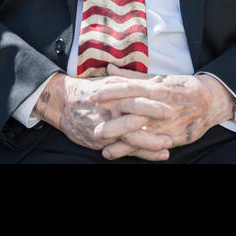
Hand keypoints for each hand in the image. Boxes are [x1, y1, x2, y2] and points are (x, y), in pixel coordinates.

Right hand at [33, 71, 170, 158]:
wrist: (64, 106)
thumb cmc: (92, 92)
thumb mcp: (113, 84)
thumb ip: (137, 84)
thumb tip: (160, 82)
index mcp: (112, 91)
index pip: (134, 89)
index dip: (150, 91)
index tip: (167, 92)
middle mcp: (108, 108)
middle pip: (132, 109)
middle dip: (152, 111)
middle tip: (171, 114)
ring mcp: (104, 126)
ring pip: (129, 133)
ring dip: (150, 139)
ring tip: (168, 143)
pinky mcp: (102, 142)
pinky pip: (125, 149)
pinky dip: (143, 152)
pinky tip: (159, 154)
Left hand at [88, 66, 235, 159]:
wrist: (209, 100)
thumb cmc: (179, 87)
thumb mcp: (157, 79)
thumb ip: (131, 76)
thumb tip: (109, 69)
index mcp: (156, 88)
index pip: (129, 88)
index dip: (109, 92)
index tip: (92, 96)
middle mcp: (160, 106)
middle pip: (133, 115)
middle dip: (114, 124)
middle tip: (94, 129)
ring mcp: (167, 123)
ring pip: (143, 135)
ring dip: (123, 144)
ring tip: (105, 149)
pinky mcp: (174, 137)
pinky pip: (154, 146)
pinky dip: (139, 152)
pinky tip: (126, 155)